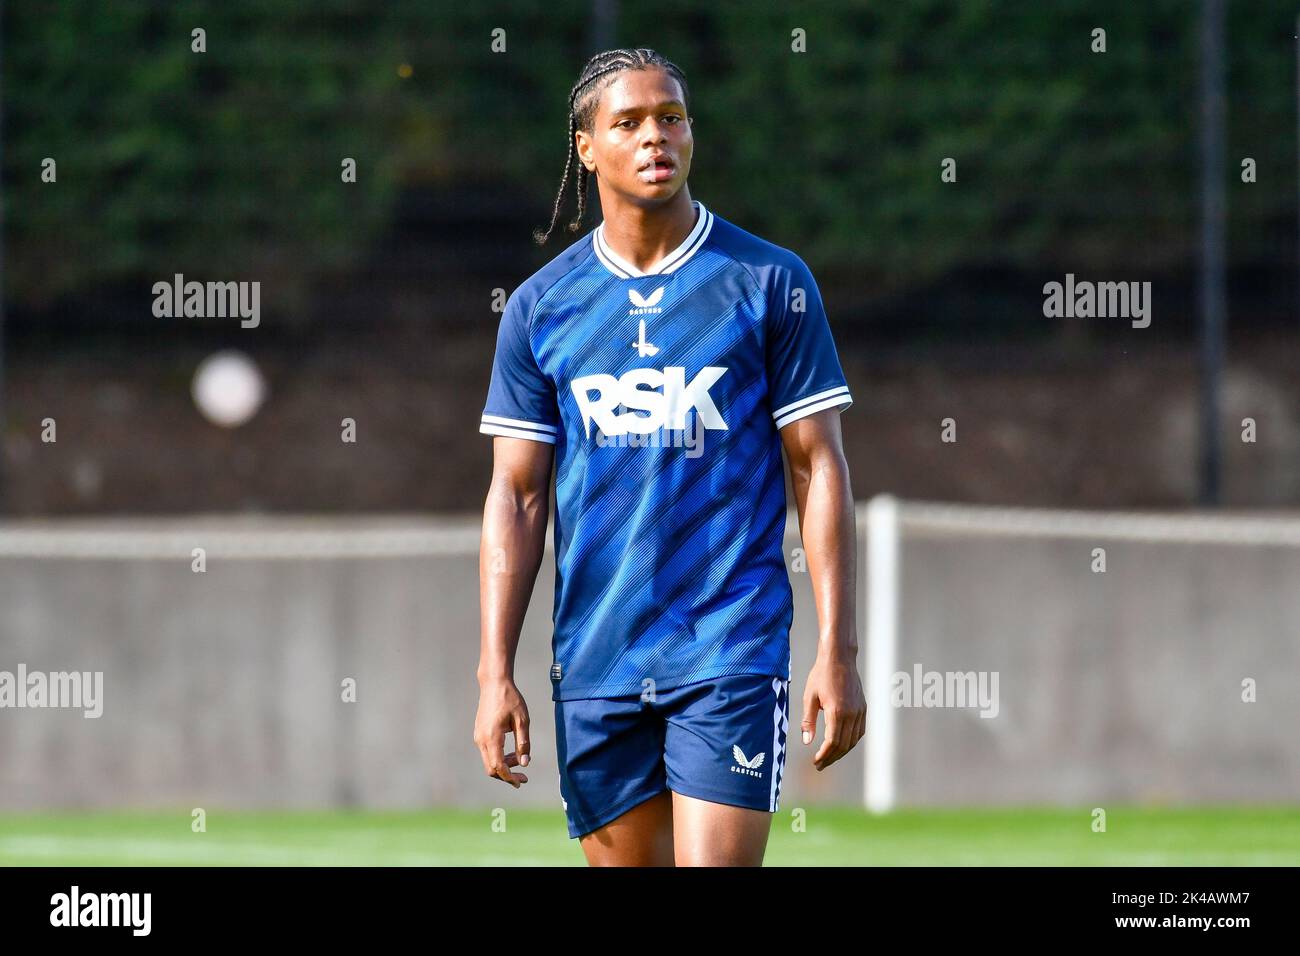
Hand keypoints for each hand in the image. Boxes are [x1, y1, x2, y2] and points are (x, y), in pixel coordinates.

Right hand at [474, 676, 530, 787]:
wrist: (494, 683)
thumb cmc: (510, 699)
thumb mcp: (522, 720)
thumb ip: (523, 743)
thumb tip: (525, 763)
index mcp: (492, 737)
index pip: (499, 766)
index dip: (510, 777)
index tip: (522, 782)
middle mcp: (481, 739)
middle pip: (491, 768)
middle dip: (506, 776)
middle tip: (523, 777)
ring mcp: (478, 736)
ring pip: (488, 761)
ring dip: (503, 766)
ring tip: (519, 760)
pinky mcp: (479, 733)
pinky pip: (487, 752)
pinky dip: (498, 757)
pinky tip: (511, 753)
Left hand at [800, 654, 865, 770]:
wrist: (839, 658)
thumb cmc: (821, 675)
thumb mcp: (809, 697)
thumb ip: (808, 721)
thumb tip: (807, 742)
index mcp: (837, 711)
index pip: (832, 742)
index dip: (824, 755)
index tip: (815, 761)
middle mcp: (851, 713)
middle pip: (843, 745)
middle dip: (831, 757)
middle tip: (819, 765)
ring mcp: (859, 711)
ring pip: (853, 740)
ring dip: (841, 752)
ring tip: (829, 757)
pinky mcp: (863, 708)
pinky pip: (859, 731)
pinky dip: (851, 741)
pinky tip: (842, 745)